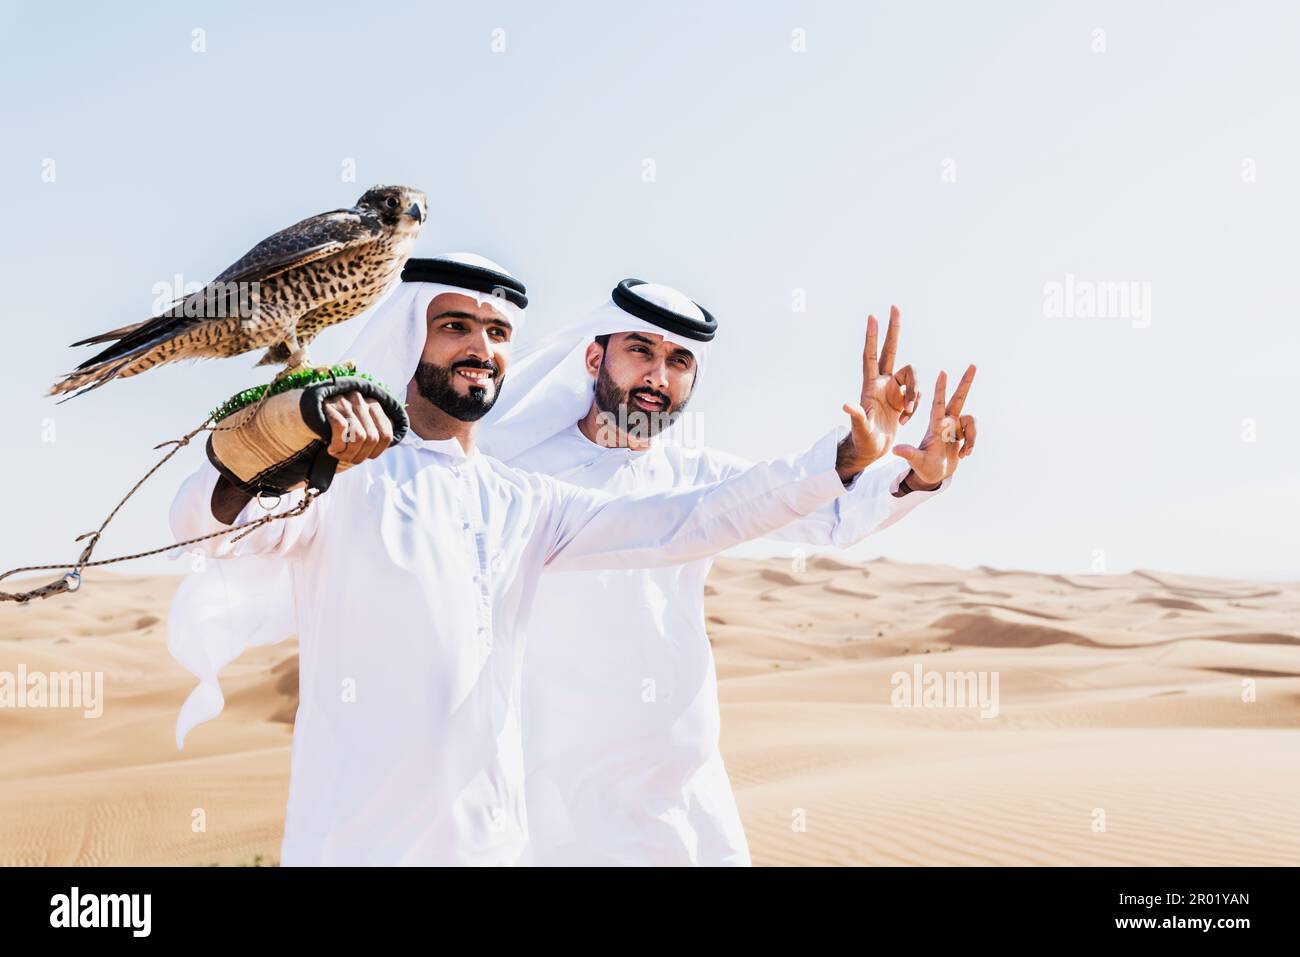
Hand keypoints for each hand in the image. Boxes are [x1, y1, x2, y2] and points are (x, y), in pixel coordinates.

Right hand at [323, 391, 394, 465]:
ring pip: (359, 437)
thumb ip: (372, 432)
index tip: (364, 457)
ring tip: (339, 455)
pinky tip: (331, 449)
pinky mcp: (329, 407)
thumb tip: (379, 449)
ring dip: (348, 453)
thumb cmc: (338, 422)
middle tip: (348, 459)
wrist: (307, 408)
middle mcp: (361, 401)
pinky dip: (338, 445)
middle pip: (373, 438)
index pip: (386, 435)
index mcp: (373, 404)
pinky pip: (342, 430)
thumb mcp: (358, 423)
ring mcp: (345, 402)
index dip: (376, 451)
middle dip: (360, 455)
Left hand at [837, 306, 918, 481]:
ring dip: (914, 393)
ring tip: (906, 415)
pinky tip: (905, 421)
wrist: (873, 451)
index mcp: (870, 386)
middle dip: (893, 330)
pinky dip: (915, 405)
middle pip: (890, 350)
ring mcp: (893, 390)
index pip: (871, 356)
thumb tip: (847, 405)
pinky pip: (917, 393)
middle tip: (895, 307)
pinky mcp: (902, 399)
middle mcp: (882, 383)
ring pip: (911, 376)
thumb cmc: (864, 441)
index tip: (872, 317)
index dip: (872, 338)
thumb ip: (857, 417)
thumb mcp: (861, 430)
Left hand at [892, 365, 976, 488]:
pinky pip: (973, 433)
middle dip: (965, 382)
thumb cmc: (923, 468)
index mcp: (935, 425)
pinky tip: (964, 455)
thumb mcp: (917, 462)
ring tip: (963, 453)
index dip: (941, 388)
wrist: (932, 476)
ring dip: (972, 437)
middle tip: (973, 365)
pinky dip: (971, 444)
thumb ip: (909, 454)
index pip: (938, 403)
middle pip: (958, 398)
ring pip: (971, 421)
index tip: (943, 372)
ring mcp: (955, 427)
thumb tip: (895, 449)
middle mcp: (946, 422)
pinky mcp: (962, 434)